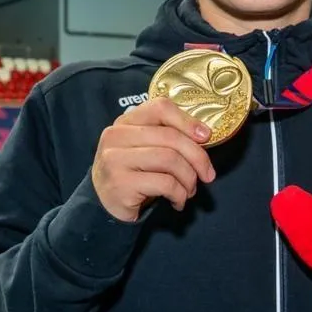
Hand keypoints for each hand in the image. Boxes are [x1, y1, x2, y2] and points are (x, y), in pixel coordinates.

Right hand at [91, 96, 215, 221]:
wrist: (104, 204)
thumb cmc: (134, 174)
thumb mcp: (146, 148)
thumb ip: (167, 136)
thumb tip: (203, 135)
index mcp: (126, 122)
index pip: (160, 108)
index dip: (188, 121)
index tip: (205, 137)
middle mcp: (116, 136)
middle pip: (170, 137)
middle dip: (198, 157)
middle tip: (208, 174)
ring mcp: (115, 159)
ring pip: (170, 160)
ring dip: (189, 178)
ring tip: (189, 190)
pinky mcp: (121, 184)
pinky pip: (165, 184)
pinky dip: (179, 194)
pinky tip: (177, 201)